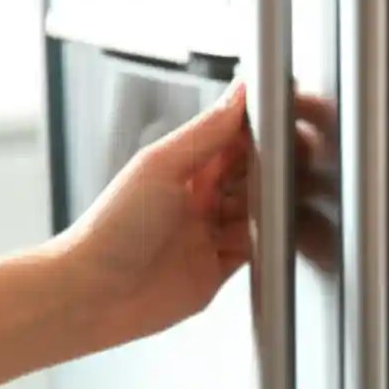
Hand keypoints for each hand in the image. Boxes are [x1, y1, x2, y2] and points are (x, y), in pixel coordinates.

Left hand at [57, 82, 335, 352]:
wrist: (95, 295)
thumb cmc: (112, 228)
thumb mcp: (161, 165)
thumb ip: (205, 132)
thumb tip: (238, 93)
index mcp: (181, 169)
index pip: (230, 141)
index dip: (257, 132)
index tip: (284, 123)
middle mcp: (196, 201)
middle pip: (250, 178)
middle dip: (271, 170)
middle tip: (293, 161)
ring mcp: (208, 236)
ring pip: (257, 214)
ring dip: (271, 206)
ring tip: (282, 198)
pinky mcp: (218, 270)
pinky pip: (255, 252)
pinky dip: (268, 242)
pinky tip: (273, 232)